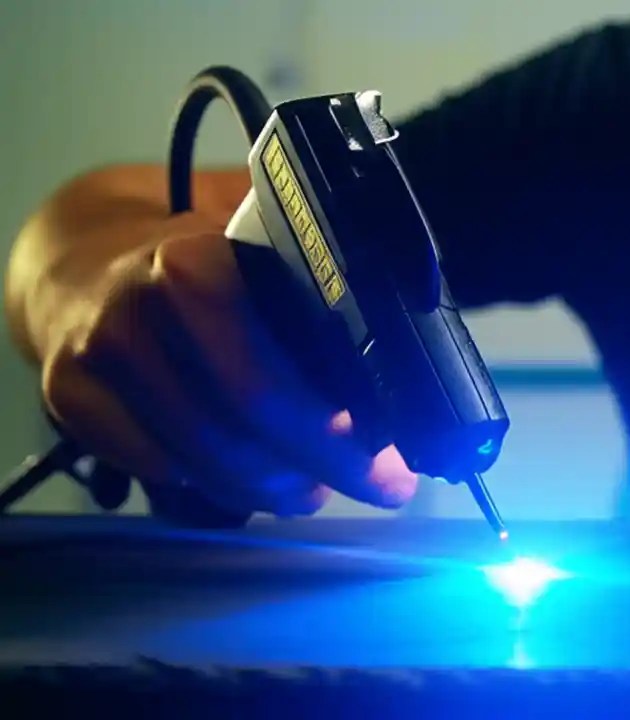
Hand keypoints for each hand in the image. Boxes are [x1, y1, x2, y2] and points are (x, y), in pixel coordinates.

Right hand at [40, 213, 418, 520]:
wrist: (84, 270)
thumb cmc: (203, 275)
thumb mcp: (263, 267)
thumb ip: (320, 312)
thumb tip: (410, 390)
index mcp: (205, 260)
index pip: (280, 361)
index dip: (339, 425)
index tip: (392, 458)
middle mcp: (145, 299)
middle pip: (246, 416)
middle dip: (324, 464)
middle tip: (376, 485)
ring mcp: (101, 351)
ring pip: (203, 454)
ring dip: (272, 487)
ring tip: (314, 488)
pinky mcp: (68, 396)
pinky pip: (158, 466)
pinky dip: (213, 487)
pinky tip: (248, 483)